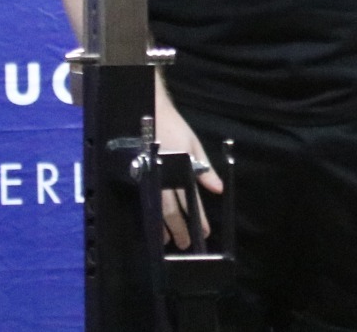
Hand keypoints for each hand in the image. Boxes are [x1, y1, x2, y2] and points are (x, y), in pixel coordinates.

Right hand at [154, 78, 222, 249]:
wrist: (147, 110)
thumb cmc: (173, 128)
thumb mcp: (193, 145)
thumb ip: (205, 169)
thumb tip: (218, 189)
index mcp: (179, 168)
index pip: (190, 200)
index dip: (197, 218)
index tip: (204, 233)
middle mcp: (163, 176)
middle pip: (171, 209)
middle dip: (179, 229)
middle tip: (185, 245)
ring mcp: (148, 176)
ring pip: (156, 208)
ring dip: (162, 226)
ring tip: (167, 241)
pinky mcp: (138, 175)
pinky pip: (145, 200)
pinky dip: (150, 214)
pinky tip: (151, 223)